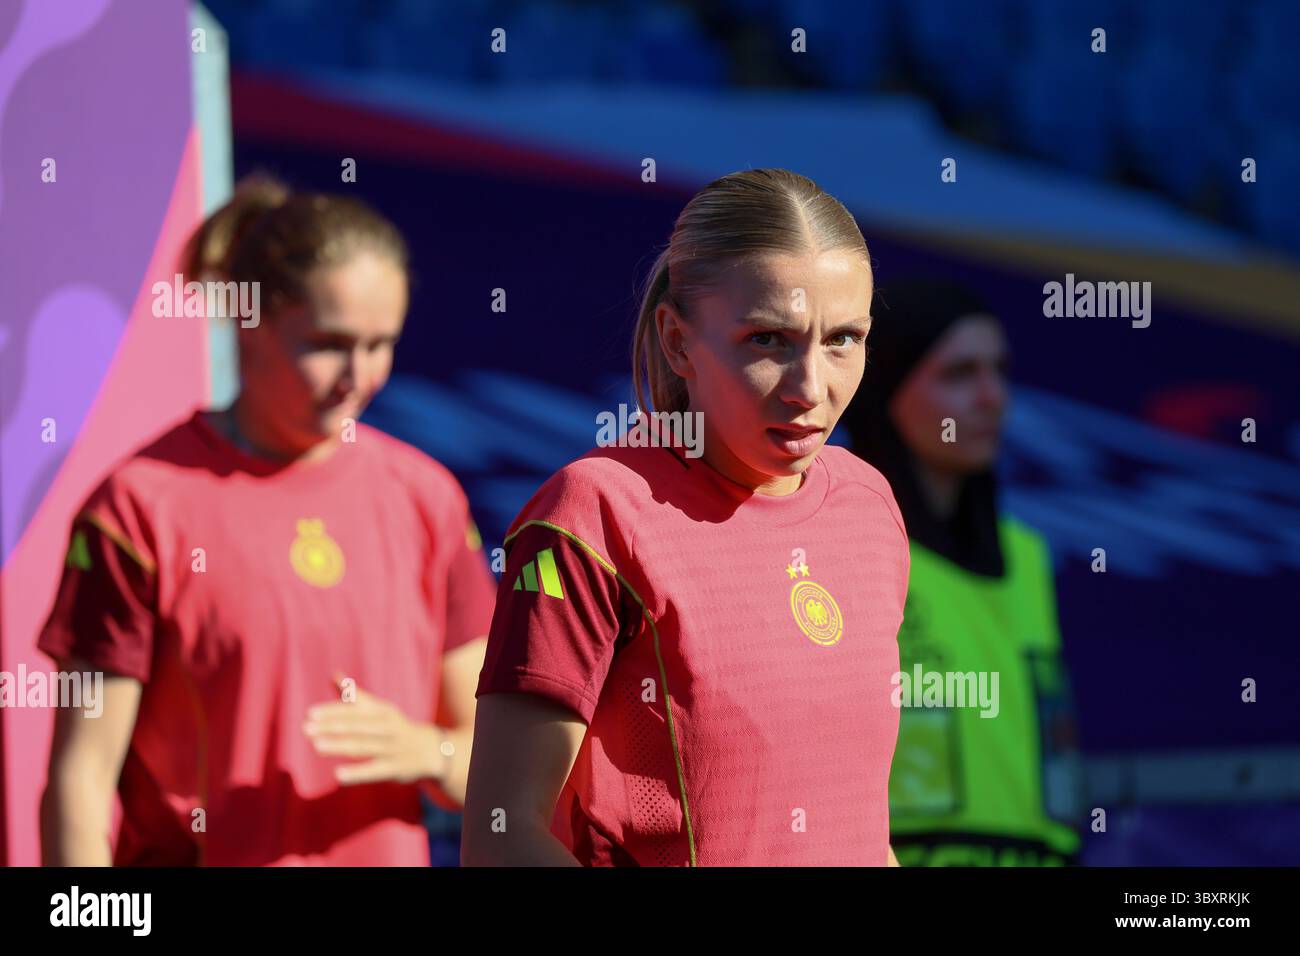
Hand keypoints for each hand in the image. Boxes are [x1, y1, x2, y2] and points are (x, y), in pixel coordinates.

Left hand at [303, 675, 445, 785]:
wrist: (432, 750)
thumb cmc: (396, 728)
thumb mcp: (380, 709)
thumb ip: (356, 696)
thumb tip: (334, 675)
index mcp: (383, 710)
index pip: (355, 709)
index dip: (333, 711)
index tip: (310, 714)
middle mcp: (388, 726)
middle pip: (357, 726)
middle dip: (332, 726)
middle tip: (306, 729)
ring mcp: (393, 747)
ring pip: (364, 746)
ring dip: (341, 745)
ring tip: (317, 746)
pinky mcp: (396, 768)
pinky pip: (375, 770)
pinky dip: (358, 772)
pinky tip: (338, 775)